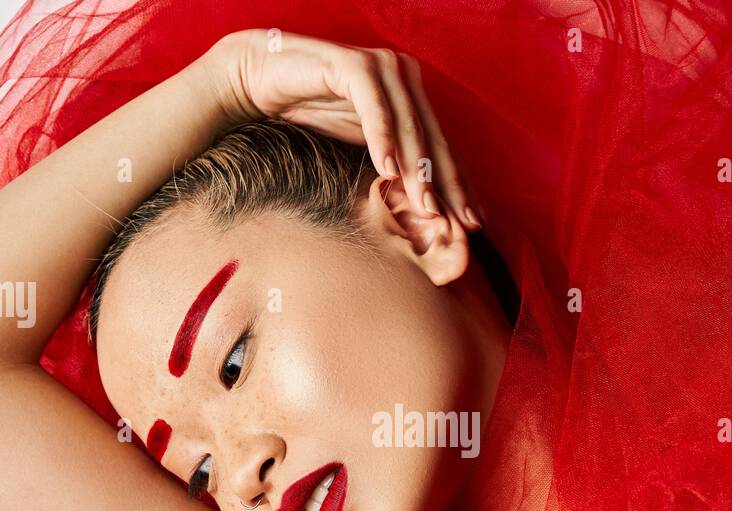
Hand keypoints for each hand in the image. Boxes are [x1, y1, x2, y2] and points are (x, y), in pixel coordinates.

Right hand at [200, 29, 481, 227]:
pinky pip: (373, 104)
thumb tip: (424, 216)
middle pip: (433, 138)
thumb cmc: (309, 118)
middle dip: (447, 184)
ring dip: (418, 166)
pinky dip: (382, 137)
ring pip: (408, 123)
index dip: (459, 188)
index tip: (473, 225)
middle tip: (456, 223)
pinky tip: (388, 170)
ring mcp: (381, 67)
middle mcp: (403, 78)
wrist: (258, 84)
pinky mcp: (353, 64)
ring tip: (426, 205)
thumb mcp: (358, 152)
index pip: (442, 148)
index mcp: (411, 99)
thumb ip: (391, 174)